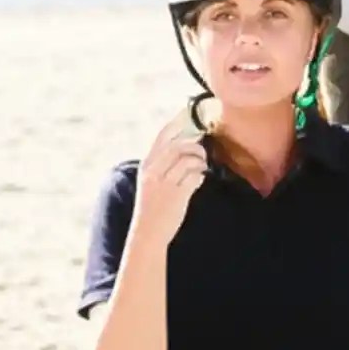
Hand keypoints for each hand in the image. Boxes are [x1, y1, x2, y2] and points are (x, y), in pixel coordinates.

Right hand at [132, 110, 208, 244]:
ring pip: (188, 159)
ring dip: (200, 160)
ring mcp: (165, 183)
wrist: (147, 234)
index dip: (178, 123)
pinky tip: (199, 179)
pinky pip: (194, 176)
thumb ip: (162, 166)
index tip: (189, 115)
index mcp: (146, 165)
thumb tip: (183, 149)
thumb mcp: (150, 182)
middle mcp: (154, 171)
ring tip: (201, 166)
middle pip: (179, 145)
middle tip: (201, 151)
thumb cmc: (151, 208)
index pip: (163, 137)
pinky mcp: (177, 195)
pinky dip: (200, 175)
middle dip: (195, 145)